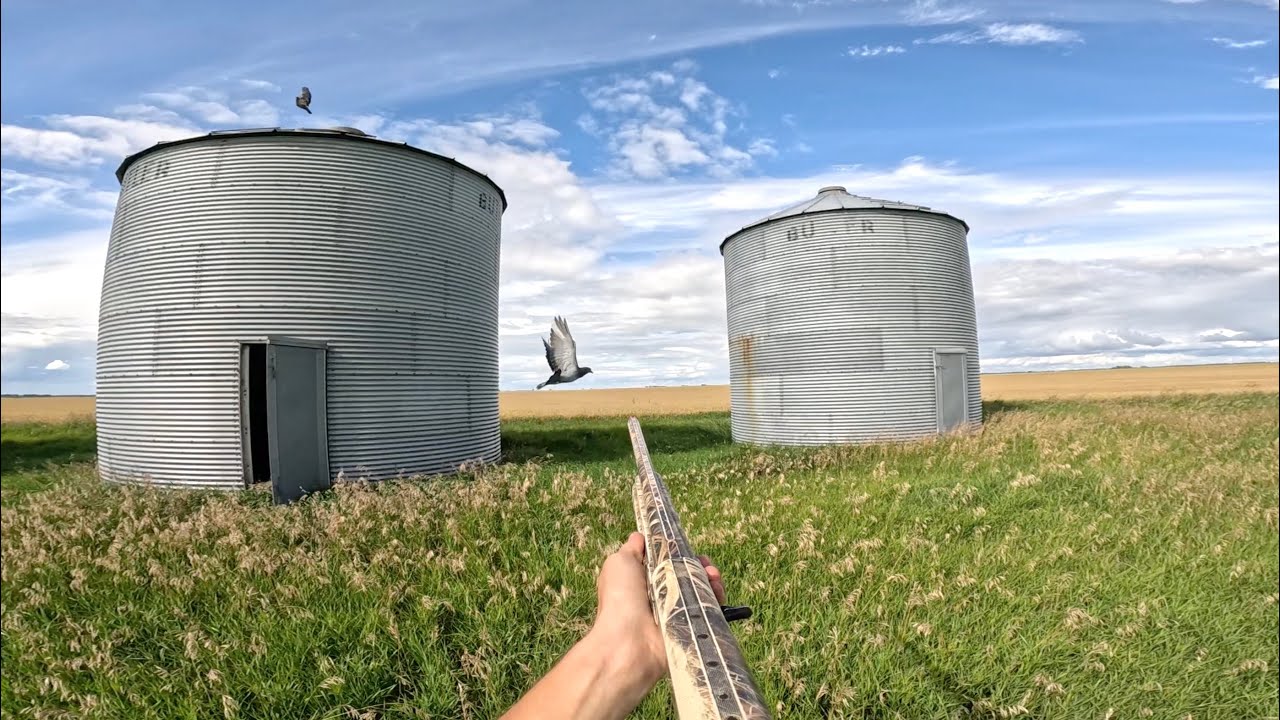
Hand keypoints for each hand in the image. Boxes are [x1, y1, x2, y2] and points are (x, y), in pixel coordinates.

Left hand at [590, 532, 726, 685]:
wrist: (629, 641)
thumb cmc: (620, 597)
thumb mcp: (620, 562)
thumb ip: (632, 549)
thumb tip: (640, 536)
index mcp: (642, 580)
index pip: (667, 562)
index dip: (679, 552)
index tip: (686, 548)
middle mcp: (660, 596)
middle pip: (687, 574)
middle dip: (699, 564)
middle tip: (705, 563)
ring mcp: (676, 612)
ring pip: (701, 590)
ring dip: (710, 579)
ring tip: (712, 575)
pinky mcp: (691, 627)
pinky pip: (709, 610)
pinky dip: (716, 597)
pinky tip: (716, 590)